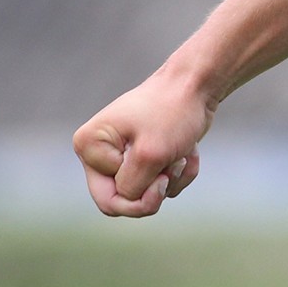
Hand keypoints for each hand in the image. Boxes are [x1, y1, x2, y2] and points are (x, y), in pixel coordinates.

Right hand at [72, 72, 213, 216]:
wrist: (198, 85)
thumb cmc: (173, 112)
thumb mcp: (151, 156)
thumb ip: (132, 189)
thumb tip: (128, 200)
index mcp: (89, 146)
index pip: (109, 199)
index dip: (142, 195)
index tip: (163, 173)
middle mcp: (98, 152)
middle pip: (124, 201)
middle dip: (156, 190)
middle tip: (175, 166)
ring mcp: (120, 154)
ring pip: (145, 193)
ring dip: (172, 178)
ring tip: (182, 152)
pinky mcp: (142, 156)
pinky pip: (158, 184)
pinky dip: (179, 172)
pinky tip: (189, 151)